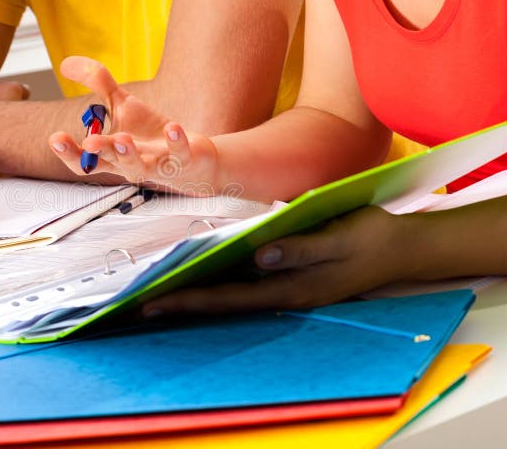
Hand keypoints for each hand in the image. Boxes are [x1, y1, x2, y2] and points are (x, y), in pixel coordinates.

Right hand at [48, 56, 220, 194]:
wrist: (190, 155)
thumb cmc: (149, 134)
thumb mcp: (123, 105)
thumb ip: (97, 84)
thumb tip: (65, 63)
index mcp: (111, 155)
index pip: (84, 161)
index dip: (69, 153)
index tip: (55, 138)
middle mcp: (130, 165)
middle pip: (109, 162)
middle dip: (99, 152)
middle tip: (89, 142)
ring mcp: (156, 165)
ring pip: (139, 166)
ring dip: (129, 154)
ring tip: (122, 138)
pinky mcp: (182, 160)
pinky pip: (178, 154)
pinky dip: (175, 142)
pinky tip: (172, 128)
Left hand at [142, 206, 412, 316]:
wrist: (402, 247)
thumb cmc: (371, 238)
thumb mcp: (340, 238)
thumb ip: (301, 248)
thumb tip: (261, 256)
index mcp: (292, 288)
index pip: (229, 298)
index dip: (189, 299)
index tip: (152, 301)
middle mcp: (283, 293)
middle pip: (222, 302)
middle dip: (181, 302)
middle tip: (139, 304)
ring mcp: (286, 287)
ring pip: (232, 294)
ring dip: (197, 294)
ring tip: (159, 292)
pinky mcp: (289, 276)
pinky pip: (246, 284)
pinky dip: (219, 281)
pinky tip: (201, 275)